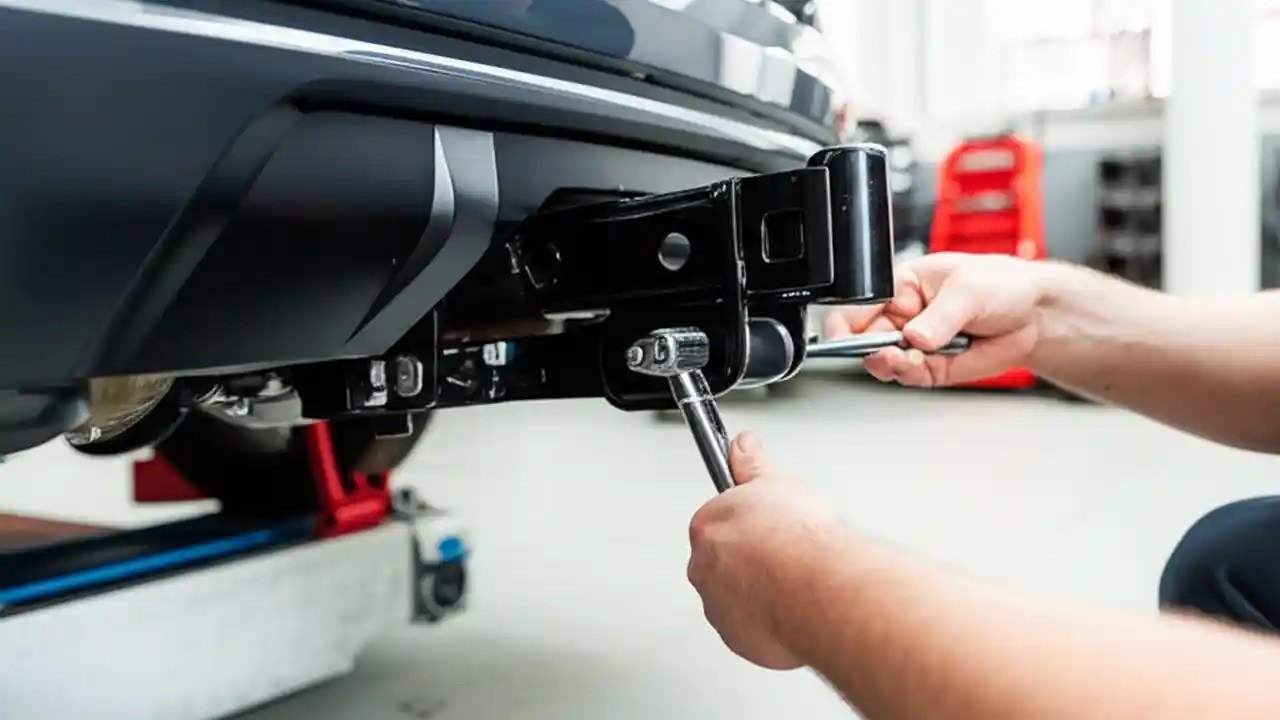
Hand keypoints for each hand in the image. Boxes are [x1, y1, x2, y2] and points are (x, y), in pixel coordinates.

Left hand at [686, 431, 849, 669]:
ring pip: (736, 597)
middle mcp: (704, 570)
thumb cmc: (799, 541)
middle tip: (784, 554)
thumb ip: (752, 464)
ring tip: (792, 582)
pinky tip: (793, 607)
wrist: (819, 590)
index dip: (748, 523)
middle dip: (751, 558)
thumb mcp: (776, 483)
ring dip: (759, 591)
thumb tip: (742, 445)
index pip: (718, 522)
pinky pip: (752, 628)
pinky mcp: (739, 639)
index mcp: (707, 529)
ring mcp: (719, 608)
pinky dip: (769, 621)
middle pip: (723, 561)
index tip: (767, 526)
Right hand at [822, 252, 1046, 386]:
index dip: (846, 324)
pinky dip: (908, 374)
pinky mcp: (932, 367)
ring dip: (890, 364)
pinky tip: (918, 364)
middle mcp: (903, 317)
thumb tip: (914, 337)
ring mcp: (916, 344)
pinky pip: (908, 376)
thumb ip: (939, 316)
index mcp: (901, 288)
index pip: (859, 306)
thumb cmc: (1001, 285)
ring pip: (884, 362)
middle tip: (885, 350)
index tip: (845, 337)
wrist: (1035, 314)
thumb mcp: (968, 290)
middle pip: (865, 339)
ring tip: (906, 358)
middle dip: (869, 348)